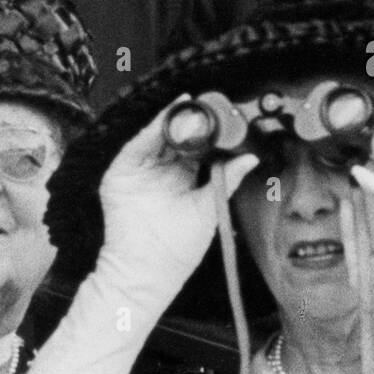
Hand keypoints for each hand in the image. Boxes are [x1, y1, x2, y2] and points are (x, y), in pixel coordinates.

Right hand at [99, 98, 257, 287]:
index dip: (207, 131)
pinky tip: (165, 119)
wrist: (149, 271)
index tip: (221, 115)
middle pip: (175, 136)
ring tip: (188, 104)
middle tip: (205, 102)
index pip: (196, 146)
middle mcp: (162, 170)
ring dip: (170, 120)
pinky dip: (150, 130)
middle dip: (189, 120)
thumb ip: (228, 179)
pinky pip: (137, 145)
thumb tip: (251, 158)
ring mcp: (141, 170)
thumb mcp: (210, 208)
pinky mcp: (122, 171)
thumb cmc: (180, 248)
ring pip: (156, 136)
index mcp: (184, 178)